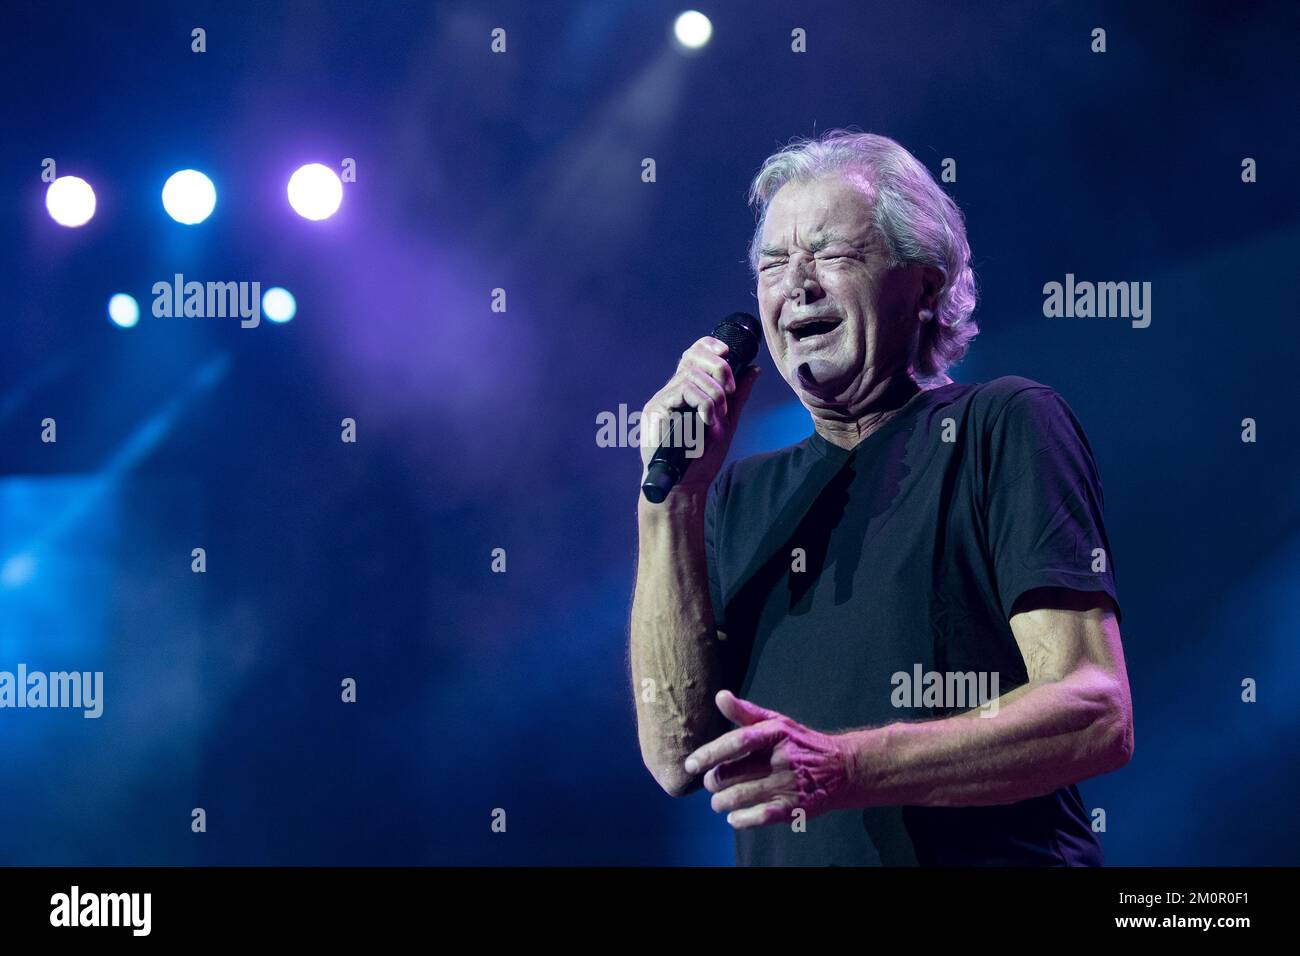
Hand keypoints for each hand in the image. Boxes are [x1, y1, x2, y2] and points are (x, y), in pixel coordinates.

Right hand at [639, 337, 759, 497]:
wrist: (686, 484)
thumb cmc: (701, 458)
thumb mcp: (727, 421)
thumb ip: (737, 396)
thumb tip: (753, 369)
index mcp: (686, 390)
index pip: (693, 354)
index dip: (708, 346)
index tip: (727, 351)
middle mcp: (671, 391)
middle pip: (692, 357)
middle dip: (718, 368)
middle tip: (729, 391)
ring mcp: (662, 399)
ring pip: (691, 375)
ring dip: (713, 393)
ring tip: (718, 416)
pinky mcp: (655, 410)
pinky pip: (682, 391)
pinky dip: (702, 403)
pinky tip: (708, 419)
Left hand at [684, 690, 855, 828]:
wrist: (842, 768)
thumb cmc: (800, 743)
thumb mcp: (777, 722)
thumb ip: (745, 713)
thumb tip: (720, 696)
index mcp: (775, 733)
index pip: (737, 741)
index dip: (710, 753)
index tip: (690, 764)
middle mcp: (781, 758)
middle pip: (732, 773)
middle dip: (714, 781)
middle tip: (712, 782)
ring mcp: (788, 784)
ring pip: (740, 796)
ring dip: (721, 802)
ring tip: (718, 801)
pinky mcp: (794, 808)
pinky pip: (759, 816)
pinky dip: (740, 819)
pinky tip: (734, 817)